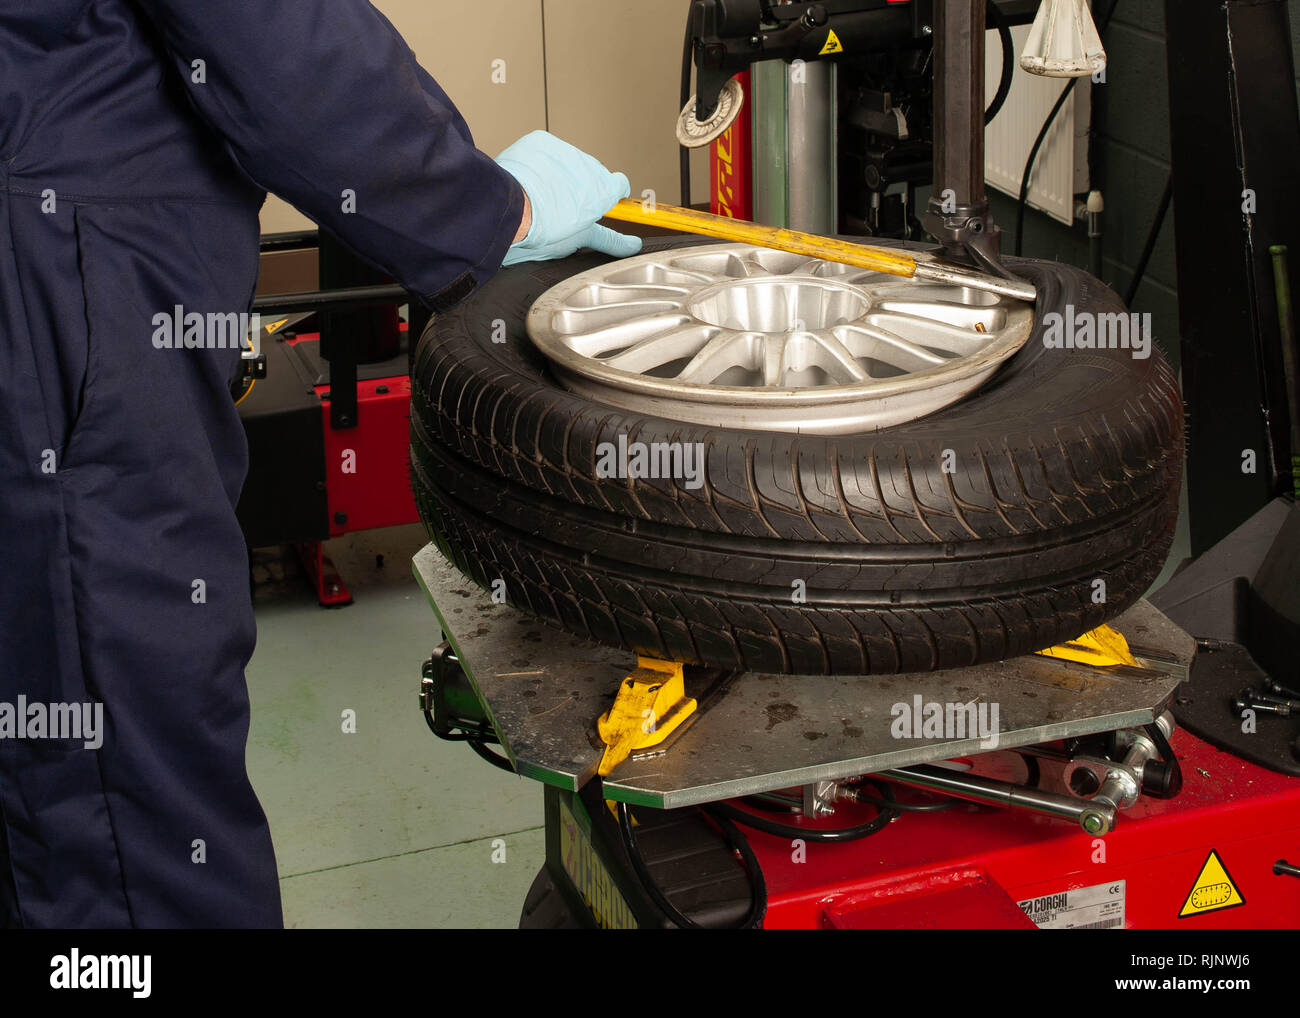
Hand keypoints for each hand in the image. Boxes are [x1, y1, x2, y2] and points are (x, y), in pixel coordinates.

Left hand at [496, 131, 642, 266]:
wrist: (512, 205)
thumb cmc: (542, 225)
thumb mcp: (581, 238)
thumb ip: (608, 238)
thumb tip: (632, 246)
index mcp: (603, 190)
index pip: (620, 184)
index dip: (614, 192)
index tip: (612, 198)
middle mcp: (589, 166)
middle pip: (590, 173)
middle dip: (581, 185)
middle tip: (563, 204)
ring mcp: (565, 150)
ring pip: (567, 161)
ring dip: (560, 172)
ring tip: (542, 192)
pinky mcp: (542, 140)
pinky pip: (545, 150)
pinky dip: (540, 161)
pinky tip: (530, 177)